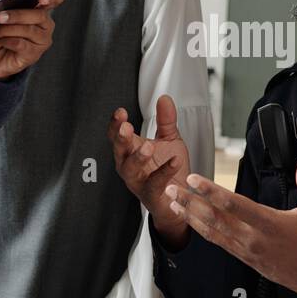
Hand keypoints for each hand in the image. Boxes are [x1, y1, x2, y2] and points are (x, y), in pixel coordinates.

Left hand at [0, 0, 63, 78]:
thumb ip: (2, 9)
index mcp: (39, 9)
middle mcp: (45, 24)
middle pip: (40, 15)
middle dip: (18, 15)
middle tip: (0, 16)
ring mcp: (42, 40)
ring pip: (30, 30)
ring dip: (9, 29)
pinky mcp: (34, 54)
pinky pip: (22, 45)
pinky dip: (8, 40)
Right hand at [108, 95, 190, 248]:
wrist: (180, 199)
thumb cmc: (169, 170)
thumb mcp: (170, 140)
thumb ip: (166, 120)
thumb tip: (164, 98)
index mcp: (131, 151)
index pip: (117, 135)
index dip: (116, 124)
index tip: (120, 112)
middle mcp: (129, 166)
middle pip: (119, 151)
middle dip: (120, 138)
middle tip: (126, 127)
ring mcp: (138, 182)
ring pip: (130, 170)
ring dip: (137, 157)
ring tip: (148, 147)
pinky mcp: (152, 195)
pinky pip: (155, 184)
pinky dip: (164, 172)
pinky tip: (174, 161)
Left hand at [165, 158, 296, 297]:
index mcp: (270, 225)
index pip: (235, 205)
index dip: (211, 191)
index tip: (194, 179)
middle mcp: (253, 238)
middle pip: (215, 218)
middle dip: (190, 202)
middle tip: (170, 188)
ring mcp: (246, 250)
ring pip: (212, 231)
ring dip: (190, 215)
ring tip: (172, 202)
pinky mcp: (244, 257)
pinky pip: (218, 241)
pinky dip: (201, 229)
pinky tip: (191, 220)